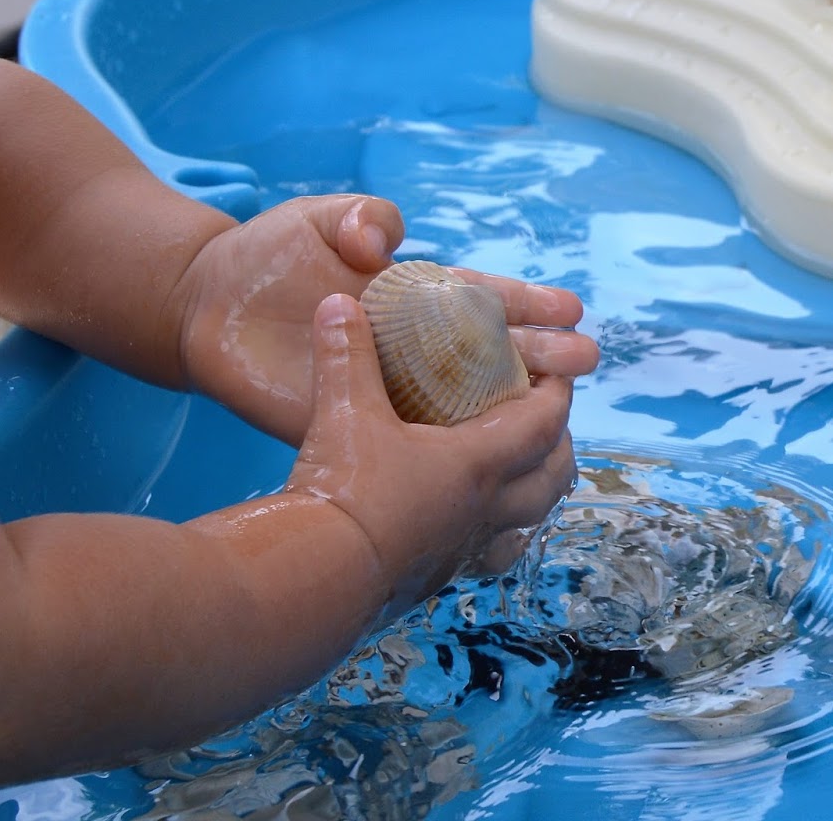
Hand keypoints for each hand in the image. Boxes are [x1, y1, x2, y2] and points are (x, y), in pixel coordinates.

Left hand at [178, 194, 597, 445]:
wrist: (205, 305)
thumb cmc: (266, 254)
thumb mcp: (317, 218)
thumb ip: (360, 218)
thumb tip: (384, 241)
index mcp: (411, 293)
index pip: (479, 297)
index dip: (523, 302)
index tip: (570, 306)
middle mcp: (410, 344)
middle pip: (486, 352)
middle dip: (537, 352)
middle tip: (585, 356)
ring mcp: (384, 387)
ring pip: (461, 404)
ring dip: (510, 408)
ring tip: (562, 409)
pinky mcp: (350, 422)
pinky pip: (408, 444)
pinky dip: (450, 454)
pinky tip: (493, 466)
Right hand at [288, 294, 578, 604]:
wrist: (320, 578)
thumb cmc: (344, 492)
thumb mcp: (343, 410)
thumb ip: (345, 353)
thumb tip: (337, 303)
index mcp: (477, 463)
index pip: (542, 423)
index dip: (557, 394)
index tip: (561, 370)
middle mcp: (484, 509)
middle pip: (552, 477)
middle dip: (557, 443)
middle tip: (543, 415)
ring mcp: (464, 549)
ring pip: (526, 523)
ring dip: (533, 494)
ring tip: (519, 470)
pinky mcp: (437, 578)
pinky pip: (487, 555)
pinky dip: (493, 535)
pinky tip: (468, 525)